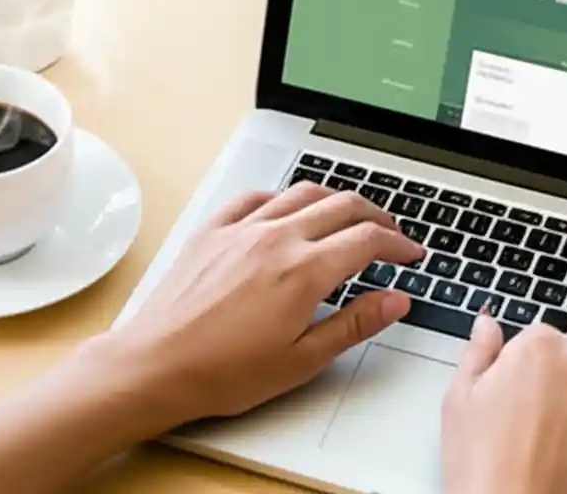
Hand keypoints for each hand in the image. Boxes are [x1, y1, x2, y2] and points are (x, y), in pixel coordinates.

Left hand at [104, 183, 422, 427]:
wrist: (156, 366)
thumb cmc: (222, 372)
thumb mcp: (303, 359)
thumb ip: (355, 323)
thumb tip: (395, 300)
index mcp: (304, 271)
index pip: (368, 240)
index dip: (399, 244)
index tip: (411, 254)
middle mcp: (276, 239)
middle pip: (343, 206)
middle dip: (377, 217)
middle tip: (390, 234)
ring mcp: (242, 230)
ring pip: (302, 193)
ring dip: (336, 199)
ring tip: (349, 215)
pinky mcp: (212, 231)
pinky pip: (254, 198)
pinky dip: (281, 198)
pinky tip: (286, 210)